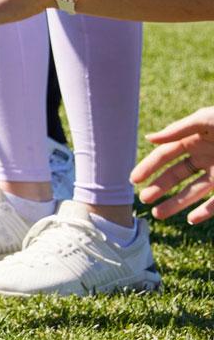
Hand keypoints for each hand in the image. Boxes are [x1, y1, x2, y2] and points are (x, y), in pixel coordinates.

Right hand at [132, 107, 213, 224]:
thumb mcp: (206, 120)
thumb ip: (178, 130)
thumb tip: (149, 139)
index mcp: (194, 139)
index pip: (165, 155)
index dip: (149, 166)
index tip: (133, 180)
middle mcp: (204, 157)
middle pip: (176, 175)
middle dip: (159, 188)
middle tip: (144, 200)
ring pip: (192, 192)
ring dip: (175, 204)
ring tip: (158, 215)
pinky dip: (204, 211)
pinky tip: (192, 219)